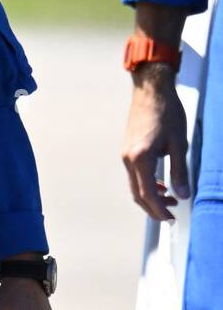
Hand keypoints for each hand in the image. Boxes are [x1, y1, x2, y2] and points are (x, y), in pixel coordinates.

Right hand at [121, 64, 189, 221]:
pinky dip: (146, 184)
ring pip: (135, 185)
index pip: (148, 193)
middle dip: (153, 208)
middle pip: (137, 194)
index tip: (172, 218)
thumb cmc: (167, 113)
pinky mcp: (128, 149)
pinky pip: (134, 174)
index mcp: (140, 158)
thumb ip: (180, 171)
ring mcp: (125, 154)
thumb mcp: (180, 144)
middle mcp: (128, 158)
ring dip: (150, 196)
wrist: (151, 91)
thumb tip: (183, 194)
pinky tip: (162, 182)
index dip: (160, 210)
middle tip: (171, 216)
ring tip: (170, 199)